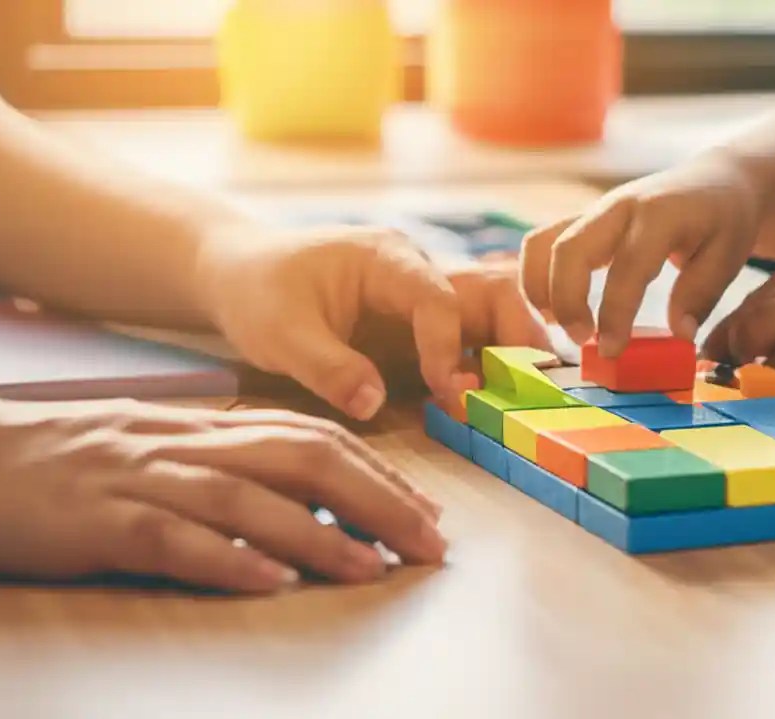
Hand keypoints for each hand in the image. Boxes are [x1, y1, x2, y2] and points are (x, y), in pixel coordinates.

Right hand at [0, 396, 445, 592]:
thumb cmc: (47, 464)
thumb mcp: (143, 452)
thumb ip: (210, 469)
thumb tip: (286, 509)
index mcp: (198, 429)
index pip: (309, 439)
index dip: (376, 474)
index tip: (424, 512)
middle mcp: (181, 444)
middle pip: (301, 459)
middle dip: (378, 500)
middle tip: (432, 543)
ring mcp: (138, 478)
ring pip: (249, 497)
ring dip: (322, 536)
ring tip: (377, 567)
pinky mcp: (95, 520)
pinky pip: (173, 538)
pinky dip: (230, 560)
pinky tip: (275, 583)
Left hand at [195, 226, 545, 420]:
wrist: (243, 273)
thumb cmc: (258, 293)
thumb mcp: (278, 334)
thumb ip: (326, 368)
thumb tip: (374, 403)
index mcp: (385, 258)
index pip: (438, 297)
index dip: (447, 347)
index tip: (448, 393)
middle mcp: (418, 268)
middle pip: (493, 289)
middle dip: (518, 337)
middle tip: (531, 391)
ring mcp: (426, 293)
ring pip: (495, 309)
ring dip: (515, 350)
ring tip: (525, 398)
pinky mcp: (424, 321)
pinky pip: (475, 334)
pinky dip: (494, 362)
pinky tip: (500, 398)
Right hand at [520, 152, 761, 356]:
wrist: (716, 178)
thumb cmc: (724, 219)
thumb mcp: (729, 255)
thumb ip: (700, 294)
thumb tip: (678, 336)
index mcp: (659, 215)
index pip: (628, 266)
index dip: (615, 312)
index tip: (612, 350)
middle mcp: (618, 207)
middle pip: (568, 249)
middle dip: (565, 301)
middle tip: (581, 341)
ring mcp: (594, 211)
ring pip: (542, 242)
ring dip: (539, 288)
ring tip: (557, 325)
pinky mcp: (581, 220)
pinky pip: (541, 242)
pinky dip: (536, 277)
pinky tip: (553, 309)